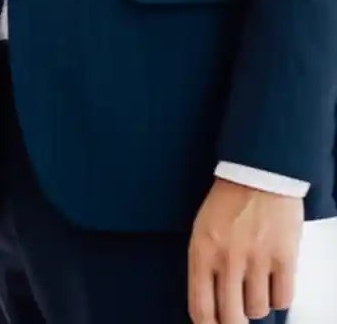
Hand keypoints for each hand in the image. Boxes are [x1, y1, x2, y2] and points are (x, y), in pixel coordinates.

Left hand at [188, 179, 302, 323]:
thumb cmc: (226, 203)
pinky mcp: (284, 257)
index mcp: (201, 253)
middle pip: (231, 318)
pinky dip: (279, 298)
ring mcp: (257, 259)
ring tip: (255, 289)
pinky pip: (284, 298)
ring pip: (258, 310)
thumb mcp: (201, 233)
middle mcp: (227, 260)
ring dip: (257, 306)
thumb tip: (210, 303)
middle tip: (236, 319)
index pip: (200, 307)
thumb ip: (204, 266)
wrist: (257, 176)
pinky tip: (273, 285)